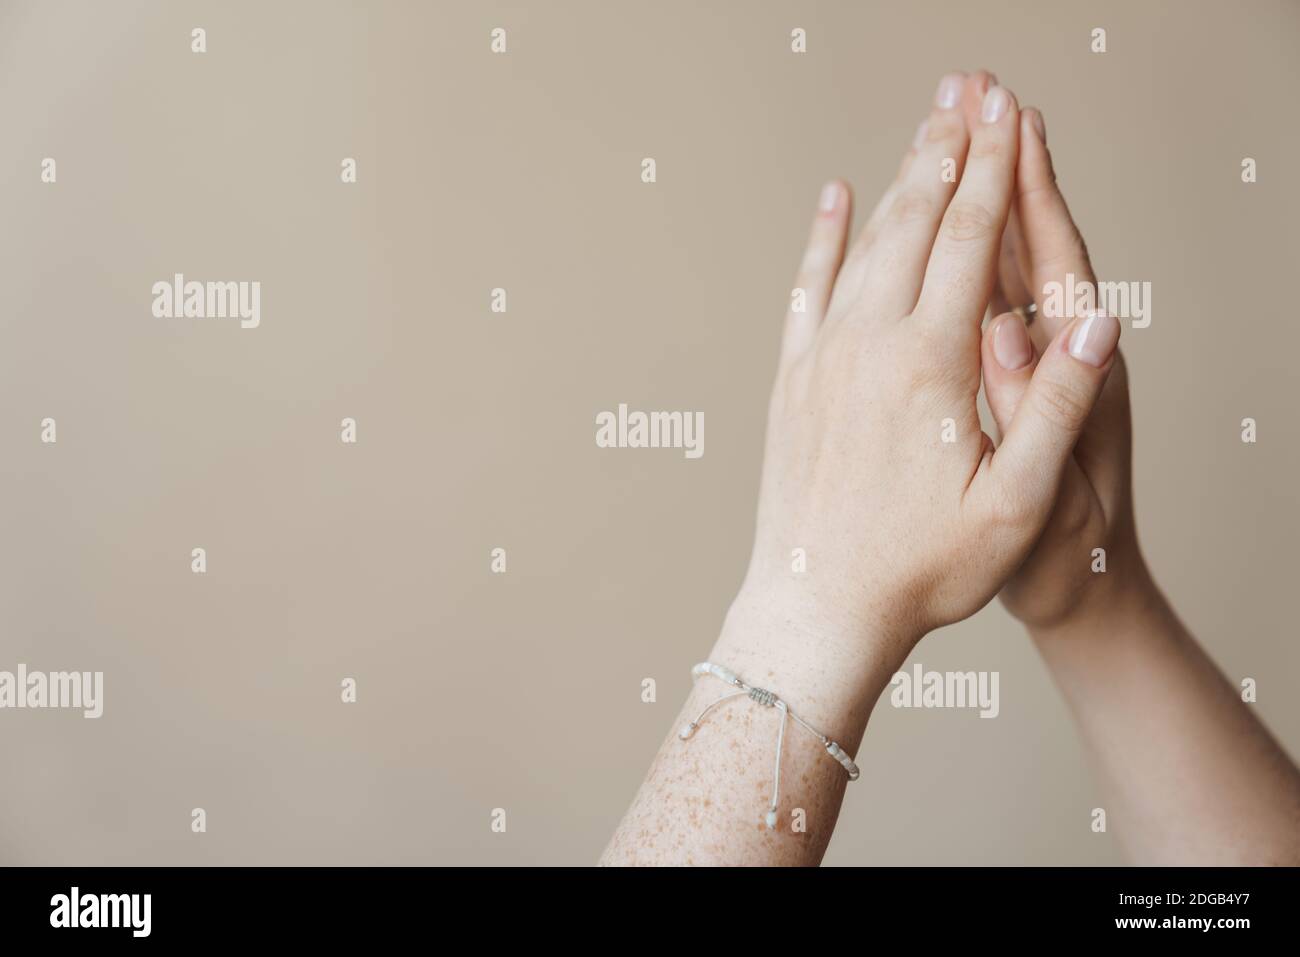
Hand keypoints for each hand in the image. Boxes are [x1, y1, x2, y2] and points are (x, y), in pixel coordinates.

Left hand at [735, 71, 1120, 667]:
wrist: (816, 607)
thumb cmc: (921, 570)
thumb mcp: (1015, 503)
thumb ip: (1055, 403)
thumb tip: (1094, 316)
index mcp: (929, 364)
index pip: (972, 241)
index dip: (995, 169)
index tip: (1009, 111)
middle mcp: (867, 344)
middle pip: (915, 222)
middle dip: (948, 152)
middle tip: (970, 92)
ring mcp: (821, 358)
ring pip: (863, 245)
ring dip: (898, 181)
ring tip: (926, 131)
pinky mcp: (791, 380)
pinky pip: (806, 288)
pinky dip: (823, 238)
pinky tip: (834, 198)